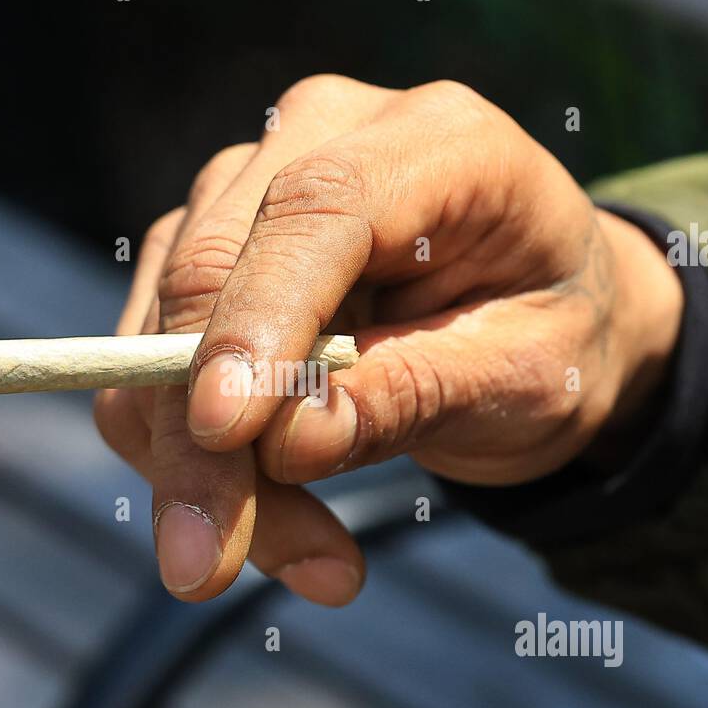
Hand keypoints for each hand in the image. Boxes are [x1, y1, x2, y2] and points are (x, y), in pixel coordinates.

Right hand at [95, 76, 682, 604]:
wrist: (533, 324)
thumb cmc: (550, 335)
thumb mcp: (525, 377)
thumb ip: (415, 394)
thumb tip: (285, 444)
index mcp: (436, 139)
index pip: (316, 209)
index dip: (259, 319)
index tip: (225, 432)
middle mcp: (320, 139)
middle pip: (208, 273)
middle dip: (202, 439)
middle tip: (207, 569)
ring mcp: (246, 194)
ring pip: (159, 337)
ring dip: (207, 472)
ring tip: (316, 564)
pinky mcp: (204, 258)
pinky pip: (157, 373)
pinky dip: (199, 465)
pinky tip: (288, 530)